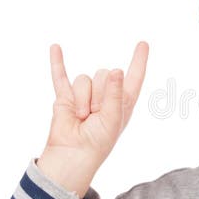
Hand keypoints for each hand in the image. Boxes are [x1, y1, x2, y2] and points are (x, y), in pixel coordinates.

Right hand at [37, 41, 148, 196]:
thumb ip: (116, 94)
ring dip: (83, 98)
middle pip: (104, 73)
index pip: (134, 76)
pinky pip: (60, 76)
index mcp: (123, 100)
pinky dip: (57, 62)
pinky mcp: (65, 97)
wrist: (74, 154)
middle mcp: (105, 94)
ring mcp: (85, 95)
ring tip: (83, 117)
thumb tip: (117, 69)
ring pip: (84, 79)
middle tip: (96, 115)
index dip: (139, 60)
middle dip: (99, 94)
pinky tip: (56, 47)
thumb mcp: (114, 118)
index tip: (143, 43)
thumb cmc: (99, 141)